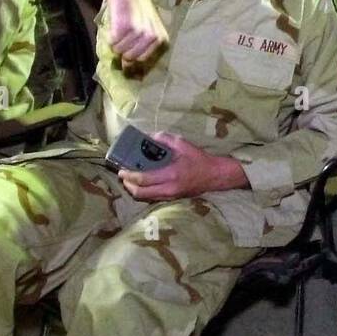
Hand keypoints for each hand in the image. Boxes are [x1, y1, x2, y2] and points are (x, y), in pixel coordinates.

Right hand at [90, 0, 169, 64]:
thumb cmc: (136, 6)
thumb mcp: (146, 26)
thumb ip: (140, 47)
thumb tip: (127, 67)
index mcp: (161, 38)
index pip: (142, 60)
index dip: (130, 55)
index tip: (127, 44)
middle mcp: (153, 37)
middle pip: (130, 58)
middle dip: (122, 49)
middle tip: (122, 33)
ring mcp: (140, 32)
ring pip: (120, 51)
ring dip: (115, 43)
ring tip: (119, 27)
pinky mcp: (126, 27)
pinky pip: (113, 43)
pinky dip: (110, 37)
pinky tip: (115, 24)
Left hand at [118, 131, 248, 200]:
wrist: (215, 175)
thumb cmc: (199, 159)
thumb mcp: (183, 144)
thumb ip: (165, 139)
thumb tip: (148, 136)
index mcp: (170, 174)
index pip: (143, 179)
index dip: (129, 175)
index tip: (121, 169)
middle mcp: (168, 188)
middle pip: (140, 192)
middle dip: (128, 185)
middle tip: (123, 175)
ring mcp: (170, 196)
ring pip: (145, 197)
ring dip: (134, 189)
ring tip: (130, 179)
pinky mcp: (172, 198)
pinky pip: (153, 197)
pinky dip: (144, 191)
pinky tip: (143, 183)